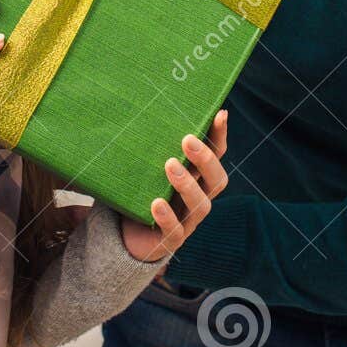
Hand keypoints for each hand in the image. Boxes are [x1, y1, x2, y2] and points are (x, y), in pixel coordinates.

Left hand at [119, 110, 229, 261]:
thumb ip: (150, 145)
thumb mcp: (146, 166)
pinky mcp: (170, 240)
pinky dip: (167, 217)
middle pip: (217, 180)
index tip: (219, 114)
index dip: (219, 136)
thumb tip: (137, 105)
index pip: (216, 155)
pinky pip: (175, 230)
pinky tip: (156, 203)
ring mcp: (187, 221)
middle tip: (187, 140)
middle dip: (205, 160)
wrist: (126, 236)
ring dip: (187, 184)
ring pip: (200, 205)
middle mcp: (198, 198)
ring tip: (169, 165)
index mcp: (197, 177)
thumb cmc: (139, 192)